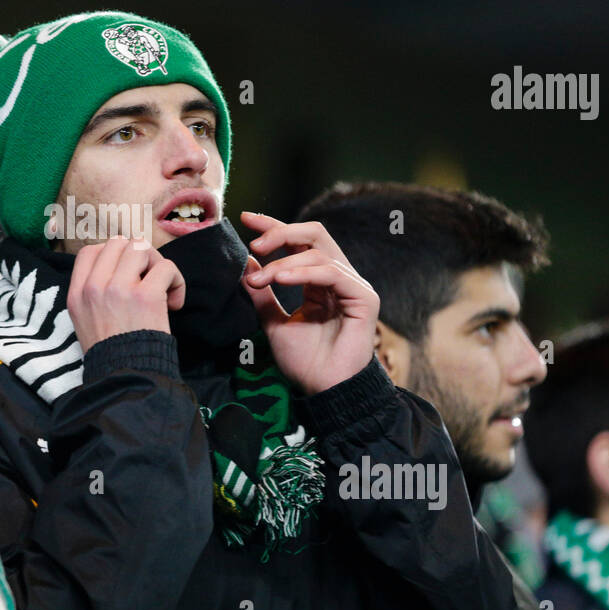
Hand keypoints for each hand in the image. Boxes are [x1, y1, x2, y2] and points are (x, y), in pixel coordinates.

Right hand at [68, 236, 185, 351]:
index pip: (90, 251)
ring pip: (141, 248)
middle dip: (139, 256)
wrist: (125, 379)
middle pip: (119, 243)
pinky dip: (177, 282)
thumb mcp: (85, 321)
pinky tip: (174, 303)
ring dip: (157, 265)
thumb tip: (122, 266)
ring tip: (162, 288)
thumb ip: (94, 293)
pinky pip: (166, 268)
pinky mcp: (145, 296)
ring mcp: (119, 290)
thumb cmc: (113, 353)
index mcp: (77, 293)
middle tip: (148, 280)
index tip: (127, 273)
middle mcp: (94, 287)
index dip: (113, 255)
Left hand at [239, 211, 379, 394]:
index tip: (246, 219)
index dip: (274, 227)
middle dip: (281, 232)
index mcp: (318, 281)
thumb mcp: (273, 322)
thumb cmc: (304, 361)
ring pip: (317, 254)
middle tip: (254, 244)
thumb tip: (245, 264)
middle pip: (314, 234)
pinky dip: (302, 272)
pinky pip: (331, 272)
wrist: (323, 390)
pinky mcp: (363, 297)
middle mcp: (337, 278)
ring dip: (283, 263)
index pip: (298, 242)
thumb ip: (262, 294)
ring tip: (260, 279)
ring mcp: (352, 286)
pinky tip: (280, 279)